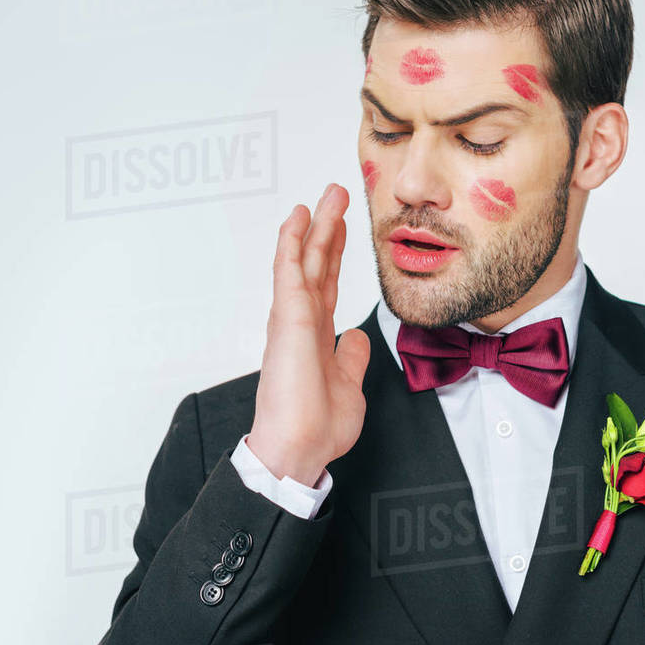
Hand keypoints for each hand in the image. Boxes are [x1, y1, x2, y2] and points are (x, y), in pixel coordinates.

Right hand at [247, 183, 370, 486]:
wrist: (299, 449)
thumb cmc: (317, 427)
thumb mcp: (349, 385)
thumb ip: (351, 358)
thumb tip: (355, 338)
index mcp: (316, 336)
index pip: (326, 284)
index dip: (333, 254)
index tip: (341, 227)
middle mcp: (302, 322)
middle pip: (316, 265)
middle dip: (327, 229)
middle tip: (336, 195)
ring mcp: (293, 319)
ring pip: (303, 261)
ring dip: (313, 225)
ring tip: (325, 194)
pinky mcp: (288, 320)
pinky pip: (289, 273)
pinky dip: (291, 243)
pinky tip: (296, 218)